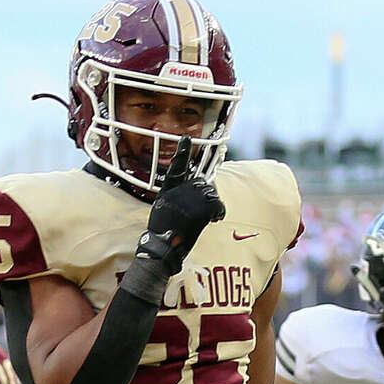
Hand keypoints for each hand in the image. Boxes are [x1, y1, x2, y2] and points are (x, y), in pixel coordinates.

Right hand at [137, 136, 224, 273]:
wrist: (164, 245)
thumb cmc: (164, 231)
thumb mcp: (164, 208)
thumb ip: (177, 196)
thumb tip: (194, 193)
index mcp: (168, 189)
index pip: (177, 167)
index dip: (182, 152)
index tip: (186, 138)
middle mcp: (180, 189)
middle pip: (202, 183)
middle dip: (206, 196)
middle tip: (199, 213)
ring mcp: (192, 197)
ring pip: (211, 193)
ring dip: (212, 205)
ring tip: (204, 219)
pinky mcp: (203, 207)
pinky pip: (219, 205)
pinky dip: (218, 214)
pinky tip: (212, 220)